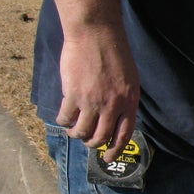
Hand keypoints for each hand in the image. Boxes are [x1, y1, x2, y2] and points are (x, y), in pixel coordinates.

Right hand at [56, 27, 139, 162]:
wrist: (96, 35)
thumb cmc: (114, 53)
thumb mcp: (129, 78)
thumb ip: (124, 99)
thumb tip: (116, 118)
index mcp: (130, 101)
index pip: (124, 134)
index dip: (115, 149)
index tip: (108, 158)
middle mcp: (113, 105)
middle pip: (101, 137)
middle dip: (92, 143)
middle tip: (87, 140)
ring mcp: (93, 101)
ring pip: (82, 132)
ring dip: (76, 134)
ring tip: (74, 130)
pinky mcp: (74, 95)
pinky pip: (66, 118)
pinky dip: (63, 121)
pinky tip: (63, 117)